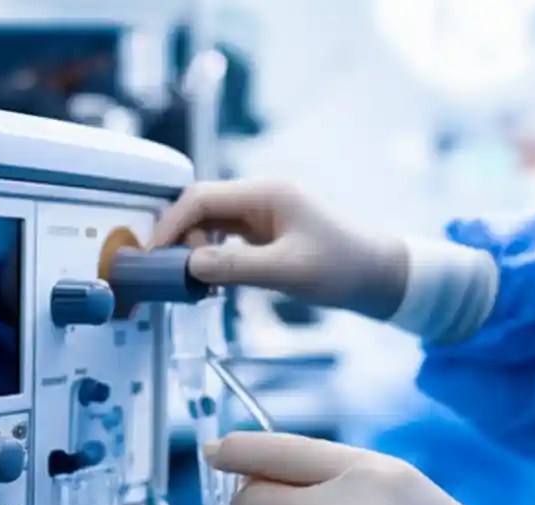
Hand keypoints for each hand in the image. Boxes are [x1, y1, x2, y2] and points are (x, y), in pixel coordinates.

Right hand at [151, 181, 407, 318]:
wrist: (380, 276)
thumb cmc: (344, 268)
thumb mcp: (288, 271)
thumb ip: (237, 267)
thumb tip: (190, 266)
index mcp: (266, 193)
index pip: (201, 198)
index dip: (172, 224)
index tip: (154, 255)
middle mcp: (261, 196)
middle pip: (201, 207)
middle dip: (181, 238)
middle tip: (174, 275)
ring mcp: (262, 213)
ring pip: (209, 223)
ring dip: (195, 249)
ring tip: (194, 281)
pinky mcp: (265, 232)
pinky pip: (224, 238)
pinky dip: (211, 256)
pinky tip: (211, 280)